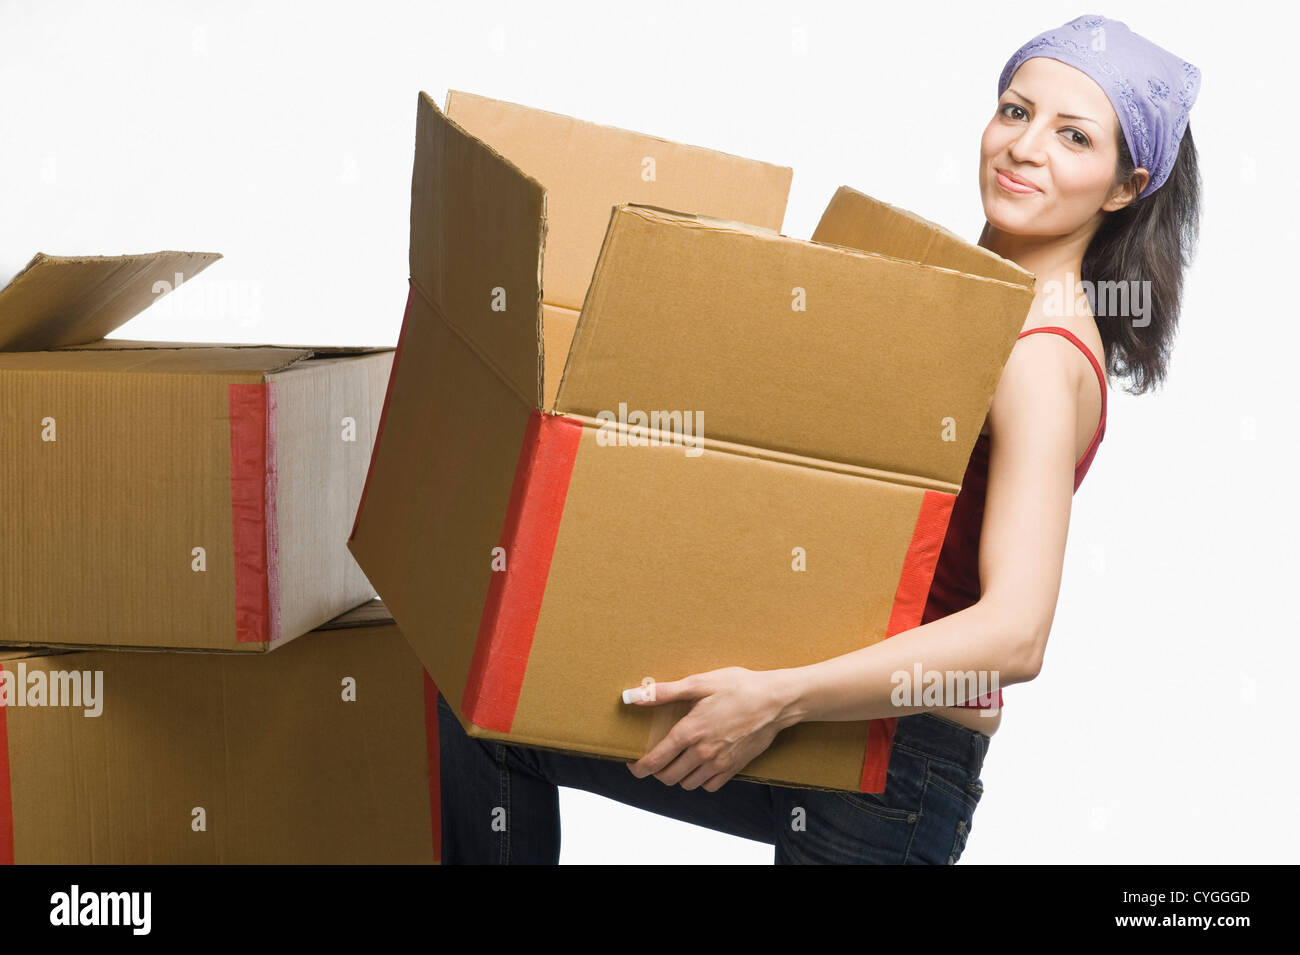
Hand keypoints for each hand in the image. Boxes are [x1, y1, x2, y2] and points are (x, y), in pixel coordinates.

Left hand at [625, 666, 796, 791]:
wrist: (775, 701)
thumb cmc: (738, 687)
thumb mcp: (699, 683)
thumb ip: (663, 692)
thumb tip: (632, 695)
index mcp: (689, 732)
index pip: (655, 761)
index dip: (639, 767)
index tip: (633, 764)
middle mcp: (702, 753)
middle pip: (668, 776)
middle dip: (657, 771)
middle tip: (655, 759)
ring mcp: (720, 763)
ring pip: (688, 784)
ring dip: (678, 775)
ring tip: (678, 760)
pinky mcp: (735, 767)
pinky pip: (710, 786)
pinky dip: (701, 780)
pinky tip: (701, 765)